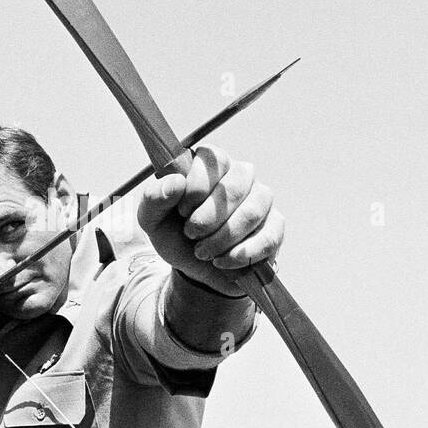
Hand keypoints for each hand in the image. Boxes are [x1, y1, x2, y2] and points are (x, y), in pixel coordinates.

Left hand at [136, 147, 283, 294]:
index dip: (197, 186)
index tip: (182, 211)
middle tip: (191, 235)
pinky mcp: (275, 226)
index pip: (214, 159)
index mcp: (211, 165)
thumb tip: (176, 182)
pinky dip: (242, 254)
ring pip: (252, 212)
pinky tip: (223, 261)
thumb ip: (154, 198)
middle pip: (235, 186)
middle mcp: (240, 175)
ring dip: (223, 238)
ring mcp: (261, 199)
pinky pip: (268, 236)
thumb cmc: (175, 234)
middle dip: (208, 218)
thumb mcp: (152, 219)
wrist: (195, 268)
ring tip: (203, 252)